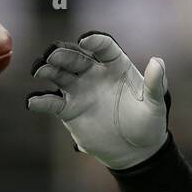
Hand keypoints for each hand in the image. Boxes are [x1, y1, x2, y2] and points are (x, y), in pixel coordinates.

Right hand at [27, 31, 169, 169]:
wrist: (135, 151)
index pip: (104, 47)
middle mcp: (95, 73)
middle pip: (75, 58)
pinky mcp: (68, 110)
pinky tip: (33, 102)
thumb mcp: (155, 104)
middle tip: (52, 54)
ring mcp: (79, 90)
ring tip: (40, 70)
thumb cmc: (148, 123)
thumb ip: (155, 84)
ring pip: (59, 74)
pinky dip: (41, 101)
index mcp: (117, 66)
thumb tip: (157, 62)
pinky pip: (51, 102)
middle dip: (63, 53)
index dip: (95, 40)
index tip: (85, 40)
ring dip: (48, 70)